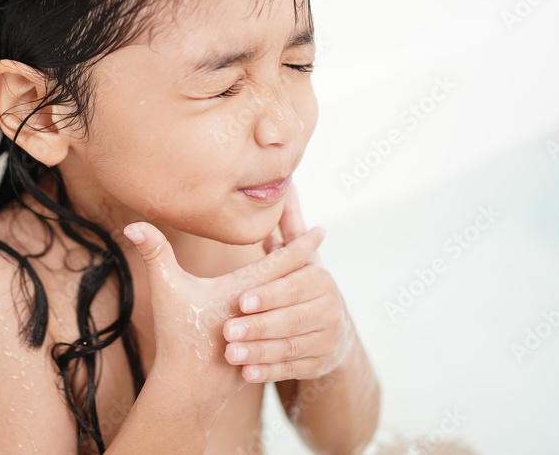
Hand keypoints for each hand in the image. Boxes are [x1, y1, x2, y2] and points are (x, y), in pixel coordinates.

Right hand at [122, 213, 324, 397]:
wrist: (190, 388)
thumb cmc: (180, 337)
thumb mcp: (167, 289)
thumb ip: (154, 253)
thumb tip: (133, 224)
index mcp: (247, 290)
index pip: (284, 261)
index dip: (302, 243)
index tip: (322, 229)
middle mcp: (261, 309)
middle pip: (293, 278)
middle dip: (307, 257)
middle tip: (320, 237)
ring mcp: (263, 331)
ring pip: (290, 305)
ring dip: (301, 286)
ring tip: (310, 269)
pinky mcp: (259, 348)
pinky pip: (280, 326)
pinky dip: (288, 310)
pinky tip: (288, 306)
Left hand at [222, 182, 355, 383]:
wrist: (330, 332)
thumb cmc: (299, 285)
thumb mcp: (296, 258)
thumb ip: (287, 228)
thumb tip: (287, 183)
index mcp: (319, 279)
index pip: (291, 286)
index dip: (267, 294)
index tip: (240, 299)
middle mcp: (330, 308)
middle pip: (290, 320)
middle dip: (258, 327)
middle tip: (228, 333)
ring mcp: (327, 338)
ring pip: (290, 347)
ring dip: (260, 352)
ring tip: (231, 355)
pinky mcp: (320, 364)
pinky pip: (293, 370)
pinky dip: (269, 371)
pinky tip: (245, 375)